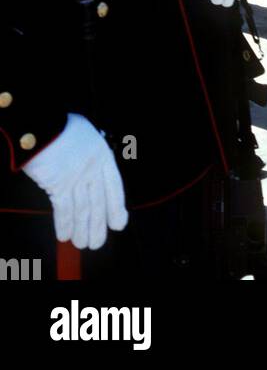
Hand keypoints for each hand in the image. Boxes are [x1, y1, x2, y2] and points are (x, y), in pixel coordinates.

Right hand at [23, 113, 126, 251]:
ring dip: (82, 229)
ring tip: (82, 244)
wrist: (44, 126)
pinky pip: (63, 209)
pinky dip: (64, 224)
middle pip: (99, 202)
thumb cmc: (64, 129)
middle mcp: (93, 169)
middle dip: (98, 226)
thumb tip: (93, 173)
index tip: (119, 223)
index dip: (116, 207)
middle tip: (97, 243)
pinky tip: (65, 236)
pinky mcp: (59, 184)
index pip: (115, 187)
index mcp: (104, 156)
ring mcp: (77, 177)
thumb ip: (92, 155)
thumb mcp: (88, 136)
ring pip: (83, 210)